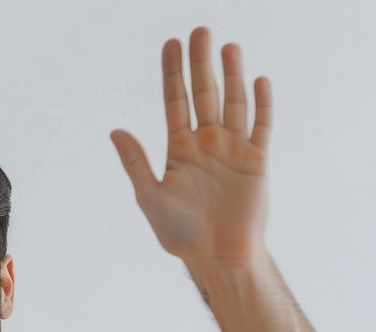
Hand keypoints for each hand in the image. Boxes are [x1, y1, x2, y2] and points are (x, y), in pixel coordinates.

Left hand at [109, 27, 270, 266]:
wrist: (216, 257)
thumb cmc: (180, 234)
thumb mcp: (150, 197)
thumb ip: (135, 163)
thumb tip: (114, 130)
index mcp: (180, 150)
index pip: (175, 102)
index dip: (173, 73)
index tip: (171, 44)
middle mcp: (207, 144)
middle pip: (204, 94)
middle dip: (201, 63)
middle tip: (199, 31)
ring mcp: (233, 150)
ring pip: (233, 103)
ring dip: (232, 75)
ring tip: (228, 47)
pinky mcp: (257, 162)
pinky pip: (261, 127)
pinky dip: (261, 105)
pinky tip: (258, 81)